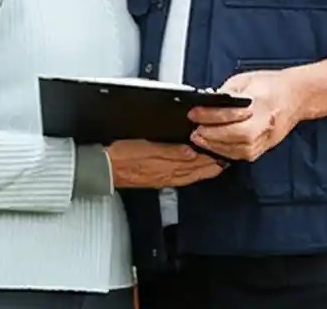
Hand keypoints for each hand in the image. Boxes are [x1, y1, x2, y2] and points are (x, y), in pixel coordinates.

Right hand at [106, 139, 226, 188]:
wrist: (103, 167)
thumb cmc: (121, 155)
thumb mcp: (147, 147)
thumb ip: (170, 151)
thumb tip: (191, 152)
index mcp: (166, 165)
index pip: (194, 163)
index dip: (209, 158)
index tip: (221, 154)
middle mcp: (166, 174)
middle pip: (194, 171)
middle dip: (210, 166)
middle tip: (223, 161)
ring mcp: (160, 178)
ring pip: (187, 176)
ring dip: (201, 171)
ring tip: (213, 167)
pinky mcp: (153, 179)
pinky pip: (177, 179)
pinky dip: (187, 175)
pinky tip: (188, 173)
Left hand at [187, 69, 305, 161]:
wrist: (296, 95)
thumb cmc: (272, 85)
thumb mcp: (245, 80)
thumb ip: (226, 93)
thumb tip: (206, 103)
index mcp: (261, 104)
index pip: (232, 115)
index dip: (210, 116)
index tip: (194, 113)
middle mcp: (266, 124)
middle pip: (236, 137)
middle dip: (211, 136)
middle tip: (195, 131)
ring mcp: (268, 138)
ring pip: (240, 151)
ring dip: (217, 147)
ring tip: (200, 139)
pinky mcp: (266, 146)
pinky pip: (244, 155)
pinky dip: (227, 152)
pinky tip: (215, 146)